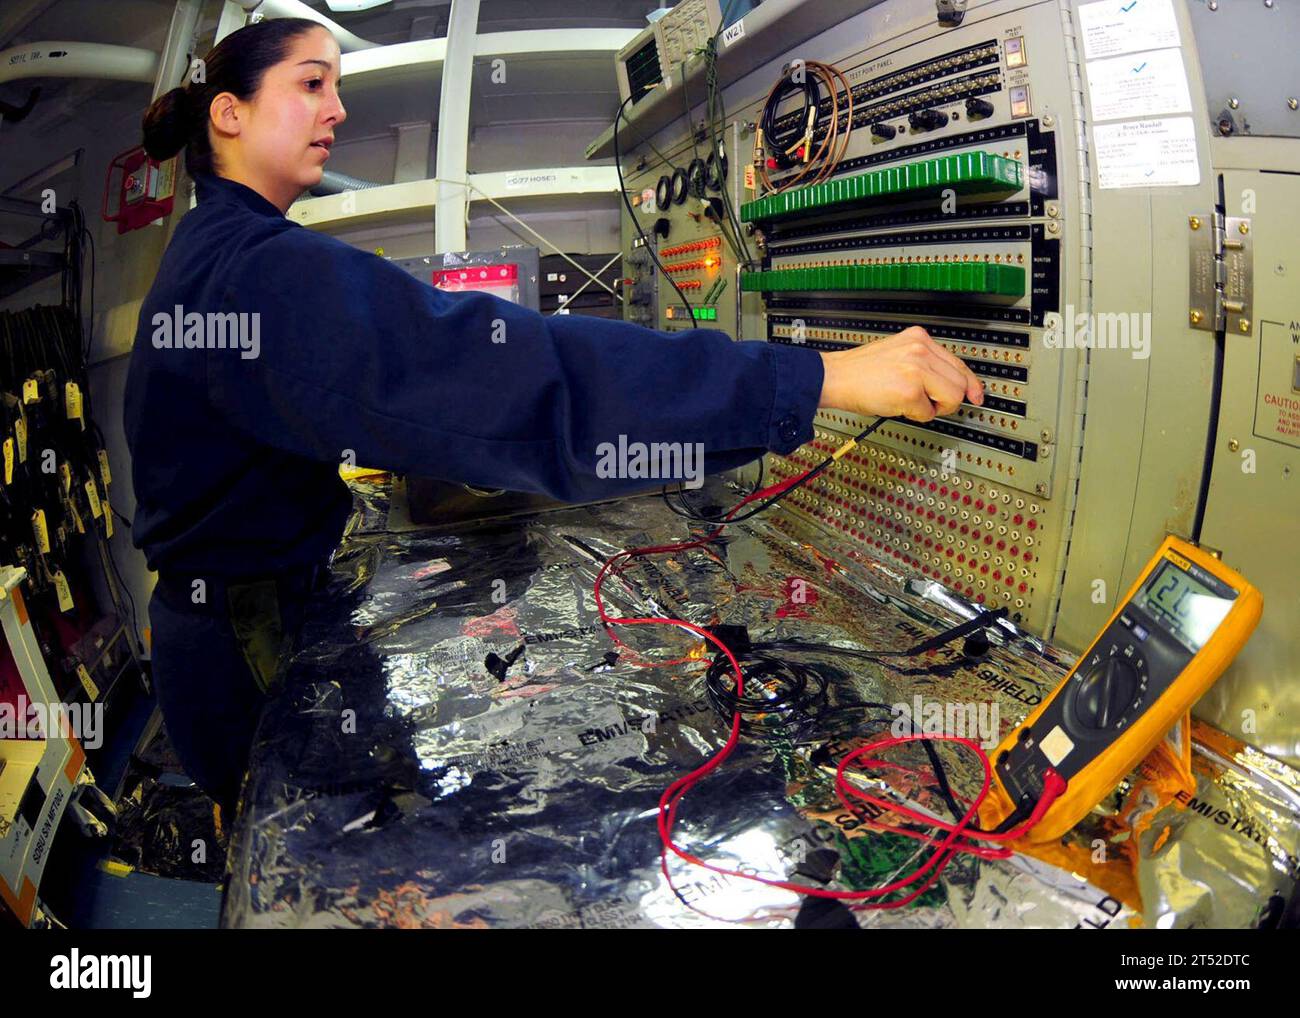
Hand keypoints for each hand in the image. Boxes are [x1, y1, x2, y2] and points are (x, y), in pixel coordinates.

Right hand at [817, 326, 982, 420]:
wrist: (835, 378)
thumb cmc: (861, 372)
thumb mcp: (898, 353)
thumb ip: (925, 363)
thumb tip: (951, 383)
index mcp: (919, 338)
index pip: (958, 363)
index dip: (970, 383)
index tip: (977, 395)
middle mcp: (921, 349)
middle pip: (960, 382)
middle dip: (947, 399)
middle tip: (927, 402)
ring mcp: (916, 369)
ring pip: (951, 398)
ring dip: (933, 407)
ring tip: (911, 402)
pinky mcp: (909, 391)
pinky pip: (928, 413)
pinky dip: (914, 415)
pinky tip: (897, 404)